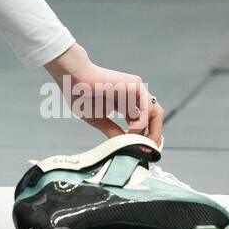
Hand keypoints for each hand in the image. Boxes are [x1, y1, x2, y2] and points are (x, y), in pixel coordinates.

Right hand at [43, 43, 163, 143]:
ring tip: (140, 144)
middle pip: (154, 117)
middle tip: (149, 150)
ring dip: (151, 132)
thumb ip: (113, 131)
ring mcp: (136, 89)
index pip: (143, 121)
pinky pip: (146, 109)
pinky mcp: (135, 85)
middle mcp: (133, 95)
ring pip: (155, 113)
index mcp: (125, 102)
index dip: (144, 136)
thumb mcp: (98, 119)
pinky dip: (141, 124)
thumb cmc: (80, 94)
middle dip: (154, 135)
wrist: (73, 78)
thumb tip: (125, 146)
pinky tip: (131, 131)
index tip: (141, 149)